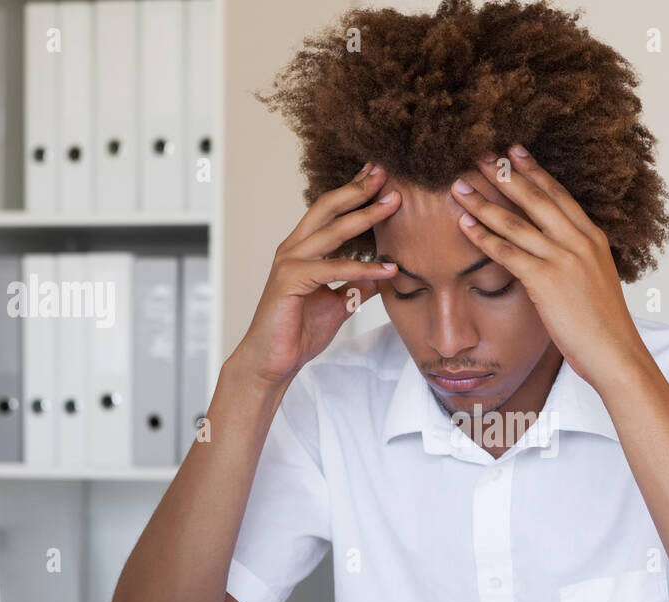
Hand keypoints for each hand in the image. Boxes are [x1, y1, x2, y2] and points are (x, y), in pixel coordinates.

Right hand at [232, 163, 401, 388]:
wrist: (274, 361)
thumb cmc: (299, 331)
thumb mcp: (339, 303)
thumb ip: (357, 286)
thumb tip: (383, 276)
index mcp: (302, 248)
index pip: (330, 211)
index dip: (354, 191)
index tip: (379, 175)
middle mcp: (293, 248)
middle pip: (329, 207)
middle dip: (359, 189)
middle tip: (387, 173)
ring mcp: (289, 262)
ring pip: (332, 231)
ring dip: (366, 216)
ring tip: (395, 204)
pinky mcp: (290, 281)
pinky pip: (333, 269)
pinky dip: (363, 269)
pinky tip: (387, 269)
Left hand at [450, 144, 649, 388]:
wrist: (615, 352)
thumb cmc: (604, 327)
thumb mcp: (596, 282)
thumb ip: (578, 262)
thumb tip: (559, 256)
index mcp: (593, 239)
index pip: (559, 194)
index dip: (534, 171)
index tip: (514, 151)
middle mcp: (580, 241)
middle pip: (536, 198)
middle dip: (504, 173)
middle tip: (479, 153)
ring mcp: (564, 259)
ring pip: (516, 221)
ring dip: (484, 201)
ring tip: (459, 185)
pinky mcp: (546, 280)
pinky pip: (507, 252)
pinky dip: (483, 237)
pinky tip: (464, 225)